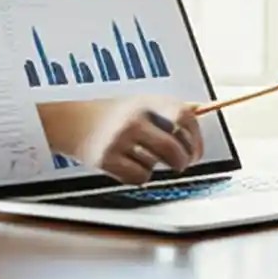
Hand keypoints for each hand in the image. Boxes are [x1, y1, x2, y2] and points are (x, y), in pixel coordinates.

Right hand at [37, 96, 203, 184]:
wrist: (73, 122)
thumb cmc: (117, 115)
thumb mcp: (143, 103)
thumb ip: (171, 108)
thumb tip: (205, 108)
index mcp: (147, 102)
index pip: (184, 116)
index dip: (196, 137)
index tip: (196, 151)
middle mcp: (133, 119)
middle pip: (173, 147)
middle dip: (183, 161)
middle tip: (182, 164)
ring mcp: (119, 140)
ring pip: (156, 164)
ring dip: (157, 166)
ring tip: (144, 156)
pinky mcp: (106, 159)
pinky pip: (139, 176)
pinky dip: (140, 175)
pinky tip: (130, 164)